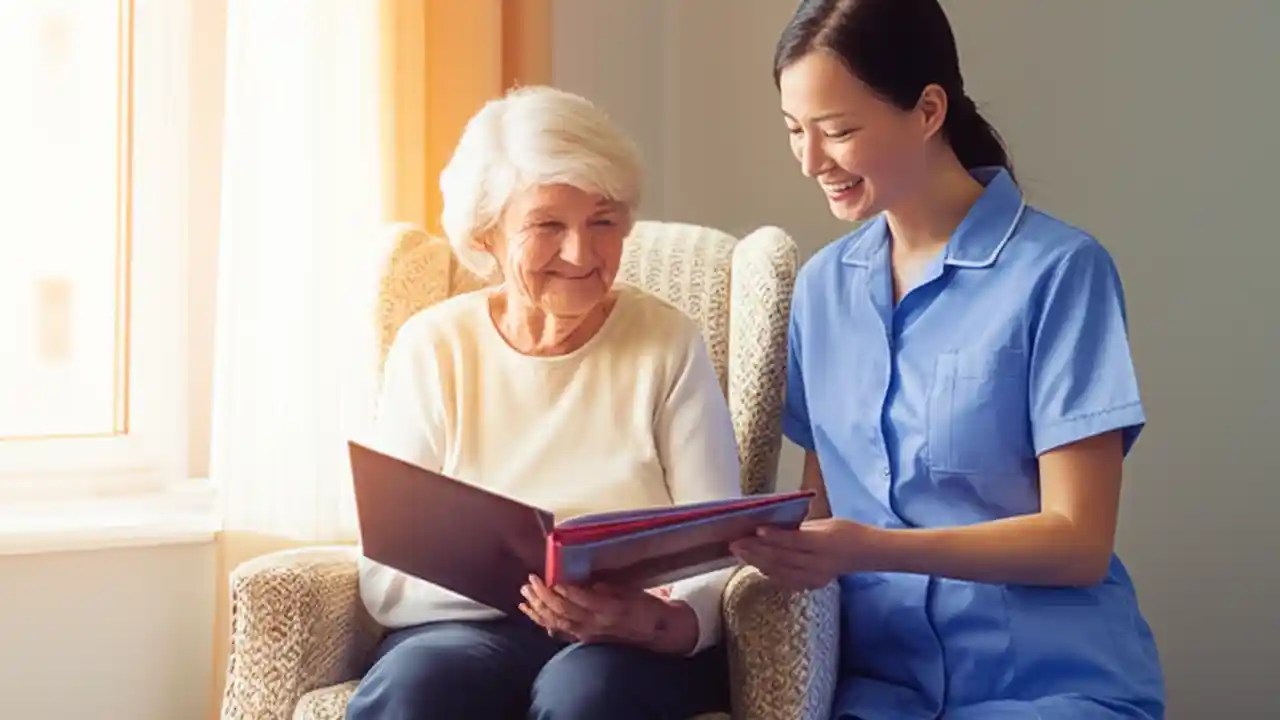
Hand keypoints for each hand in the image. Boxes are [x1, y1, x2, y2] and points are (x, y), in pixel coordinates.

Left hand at [519, 576, 691, 650]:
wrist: (659, 633)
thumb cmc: (647, 606)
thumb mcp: (631, 592)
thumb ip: (607, 588)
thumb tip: (584, 582)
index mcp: (610, 610)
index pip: (580, 600)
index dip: (561, 588)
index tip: (547, 575)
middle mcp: (596, 625)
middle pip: (563, 612)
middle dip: (543, 596)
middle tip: (530, 581)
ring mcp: (589, 634)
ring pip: (557, 623)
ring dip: (538, 609)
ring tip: (525, 595)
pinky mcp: (586, 638)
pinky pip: (560, 631)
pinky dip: (543, 621)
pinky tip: (531, 612)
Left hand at [730, 518, 879, 590]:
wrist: (866, 553)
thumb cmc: (846, 531)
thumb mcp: (825, 523)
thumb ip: (800, 528)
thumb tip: (772, 527)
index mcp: (824, 543)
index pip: (795, 541)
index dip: (774, 537)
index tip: (755, 530)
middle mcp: (819, 563)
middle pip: (783, 558)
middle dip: (757, 551)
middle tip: (736, 543)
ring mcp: (816, 577)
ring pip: (781, 571)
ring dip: (758, 562)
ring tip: (740, 553)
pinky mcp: (813, 584)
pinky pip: (787, 581)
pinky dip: (770, 572)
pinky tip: (756, 565)